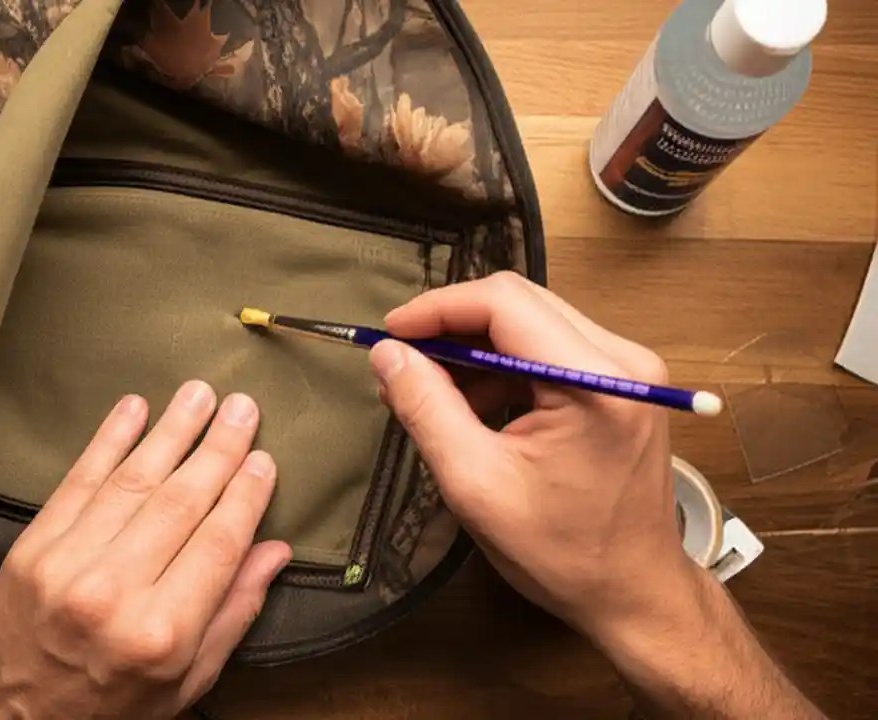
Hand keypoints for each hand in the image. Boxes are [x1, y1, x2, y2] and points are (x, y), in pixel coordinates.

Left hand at [0, 382, 290, 719]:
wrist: (16, 716)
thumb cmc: (113, 704)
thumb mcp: (188, 682)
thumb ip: (233, 614)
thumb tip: (275, 551)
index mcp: (162, 632)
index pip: (218, 543)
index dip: (246, 495)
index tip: (265, 459)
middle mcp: (115, 593)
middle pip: (179, 503)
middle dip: (217, 450)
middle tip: (242, 408)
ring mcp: (68, 564)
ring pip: (132, 481)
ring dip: (170, 431)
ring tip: (199, 394)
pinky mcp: (34, 546)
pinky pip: (80, 480)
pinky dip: (108, 440)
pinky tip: (134, 409)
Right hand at [368, 271, 690, 640]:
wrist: (634, 593)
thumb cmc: (561, 552)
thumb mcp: (476, 483)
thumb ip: (426, 408)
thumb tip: (387, 354)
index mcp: (595, 381)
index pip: (505, 301)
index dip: (438, 309)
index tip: (389, 335)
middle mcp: (622, 359)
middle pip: (519, 303)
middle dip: (452, 327)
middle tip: (402, 363)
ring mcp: (628, 368)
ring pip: (531, 322)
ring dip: (475, 350)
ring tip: (431, 394)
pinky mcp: (622, 383)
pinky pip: (548, 350)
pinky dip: (502, 368)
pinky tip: (471, 406)